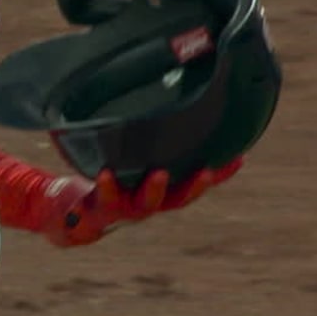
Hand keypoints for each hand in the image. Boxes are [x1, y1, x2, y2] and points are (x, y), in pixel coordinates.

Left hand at [40, 156, 243, 247]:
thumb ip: (149, 144)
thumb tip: (169, 100)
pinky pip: (104, 196)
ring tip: (159, 174)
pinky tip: (106, 171)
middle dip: (195, 185)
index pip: (197, 181)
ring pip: (145, 203)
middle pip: (180, 199)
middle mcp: (149, 203)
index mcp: (162, 191)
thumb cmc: (113, 181)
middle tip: (207, 170)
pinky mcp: (99, 207)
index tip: (240, 157)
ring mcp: (125, 207)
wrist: (76, 215)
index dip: (221, 174)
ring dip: (154, 189)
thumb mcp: (133, 162)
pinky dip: (106, 184)